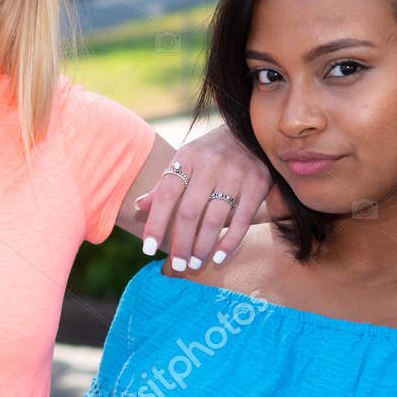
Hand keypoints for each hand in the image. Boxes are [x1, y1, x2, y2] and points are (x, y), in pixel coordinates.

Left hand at [134, 126, 271, 268]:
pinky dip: (229, 242)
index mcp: (186, 158)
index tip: (147, 249)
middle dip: (181, 243)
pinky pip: (241, 220)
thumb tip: (139, 206)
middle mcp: (209, 165)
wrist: (251, 131)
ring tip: (194, 263)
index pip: (166, 195)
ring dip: (202, 246)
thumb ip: (164, 185)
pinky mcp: (258, 184)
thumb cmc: (209, 152)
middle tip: (177, 265)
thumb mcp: (184, 160)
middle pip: (189, 212)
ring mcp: (235, 175)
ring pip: (215, 219)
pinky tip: (218, 257)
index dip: (155, 223)